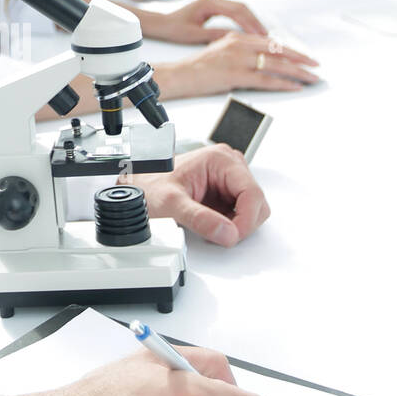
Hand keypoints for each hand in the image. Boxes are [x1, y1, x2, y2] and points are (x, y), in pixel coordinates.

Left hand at [130, 143, 269, 246]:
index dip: (247, 220)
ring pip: (252, 211)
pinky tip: (210, 222)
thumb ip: (198, 218)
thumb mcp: (171, 203)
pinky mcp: (226, 194)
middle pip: (257, 204)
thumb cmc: (151, 186)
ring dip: (235, 225)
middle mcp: (229, 166)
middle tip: (216, 233)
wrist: (140, 186)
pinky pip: (240, 215)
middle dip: (241, 224)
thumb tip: (227, 233)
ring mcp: (230, 180)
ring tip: (207, 224)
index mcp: (221, 159)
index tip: (232, 236)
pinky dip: (230, 225)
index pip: (252, 194)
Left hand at [143, 0, 266, 43]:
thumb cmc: (174, 29)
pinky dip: (243, 20)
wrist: (162, 23)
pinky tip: (250, 31)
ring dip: (251, 20)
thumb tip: (236, 39)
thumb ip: (215, 35)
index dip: (250, 24)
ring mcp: (214, 0)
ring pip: (240, 8)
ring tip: (262, 35)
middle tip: (266, 36)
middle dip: (255, 22)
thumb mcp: (194, 35)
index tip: (260, 36)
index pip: (236, 11)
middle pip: (242, 7)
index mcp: (208, 3)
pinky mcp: (215, 5)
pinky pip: (234, 11)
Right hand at [162, 31, 319, 94]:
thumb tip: (257, 57)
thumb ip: (239, 50)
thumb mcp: (219, 50)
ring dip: (297, 73)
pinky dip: (283, 83)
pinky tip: (294, 86)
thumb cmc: (197, 67)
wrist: (179, 75)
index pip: (272, 42)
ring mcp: (238, 59)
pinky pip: (265, 79)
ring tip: (311, 78)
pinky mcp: (235, 75)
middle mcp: (240, 45)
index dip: (291, 50)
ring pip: (276, 65)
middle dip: (301, 59)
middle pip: (278, 51)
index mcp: (237, 38)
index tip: (305, 57)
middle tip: (316, 67)